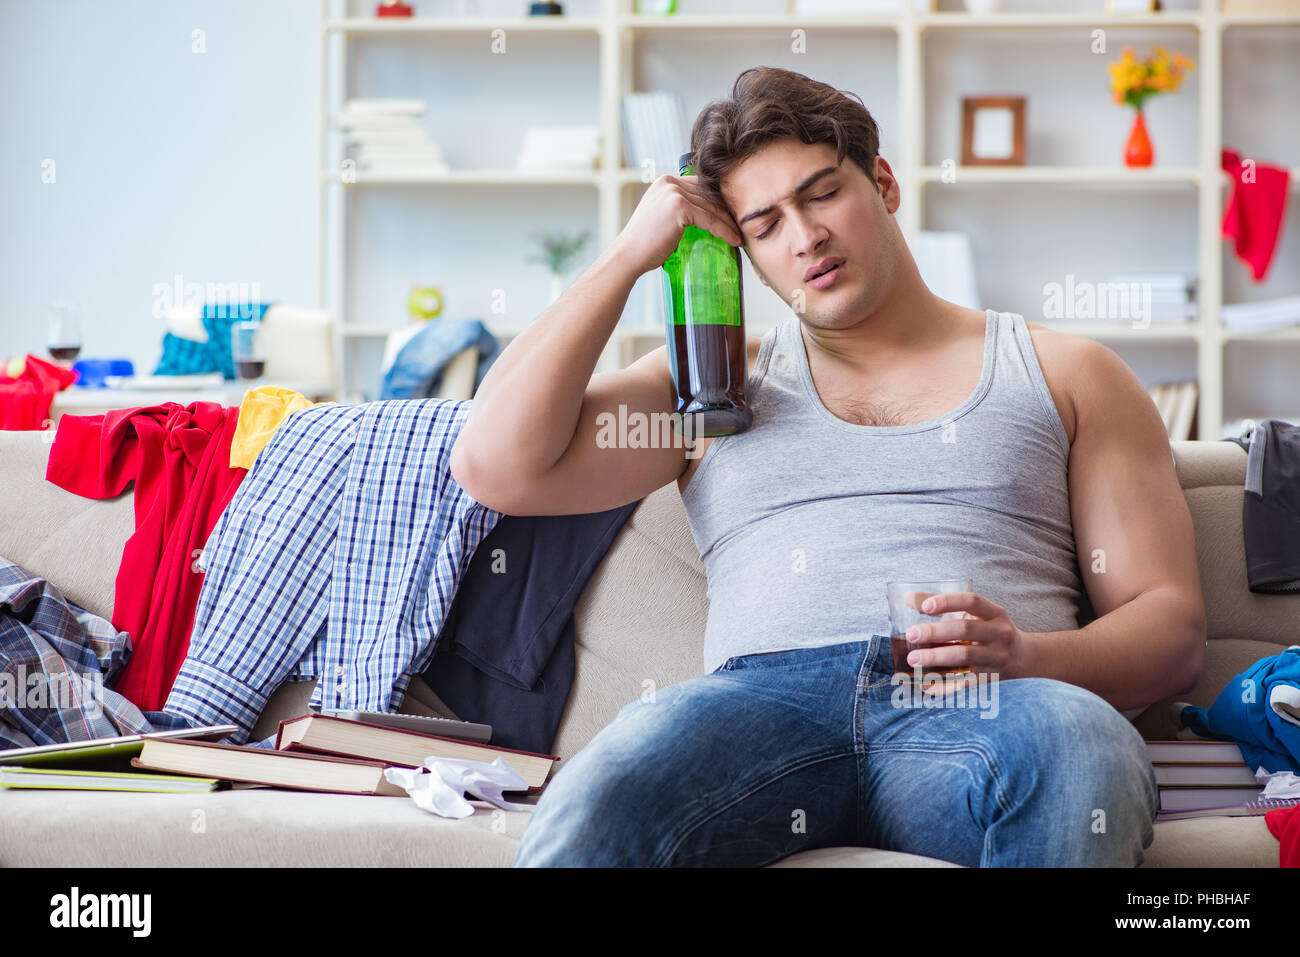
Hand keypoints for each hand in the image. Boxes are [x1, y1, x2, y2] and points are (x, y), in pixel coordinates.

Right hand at [609, 172, 744, 277]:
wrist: (628, 256)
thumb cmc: (645, 244)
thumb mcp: (662, 218)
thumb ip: (679, 209)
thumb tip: (704, 217)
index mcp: (665, 181)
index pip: (701, 187)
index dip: (718, 202)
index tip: (733, 216)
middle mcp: (669, 182)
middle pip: (708, 195)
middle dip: (727, 211)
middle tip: (742, 226)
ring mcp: (673, 192)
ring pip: (711, 208)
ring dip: (729, 223)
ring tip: (741, 236)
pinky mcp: (678, 206)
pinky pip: (709, 219)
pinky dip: (724, 231)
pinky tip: (734, 240)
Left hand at [903, 591, 1032, 694]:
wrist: (1025, 659)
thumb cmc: (989, 632)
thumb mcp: (976, 615)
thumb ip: (944, 606)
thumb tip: (908, 598)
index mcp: (995, 613)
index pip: (972, 602)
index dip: (948, 602)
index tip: (925, 607)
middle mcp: (1000, 634)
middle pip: (966, 630)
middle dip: (936, 632)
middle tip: (911, 634)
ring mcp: (997, 657)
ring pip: (966, 656)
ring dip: (937, 657)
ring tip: (913, 659)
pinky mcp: (992, 679)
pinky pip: (967, 684)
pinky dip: (946, 686)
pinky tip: (928, 685)